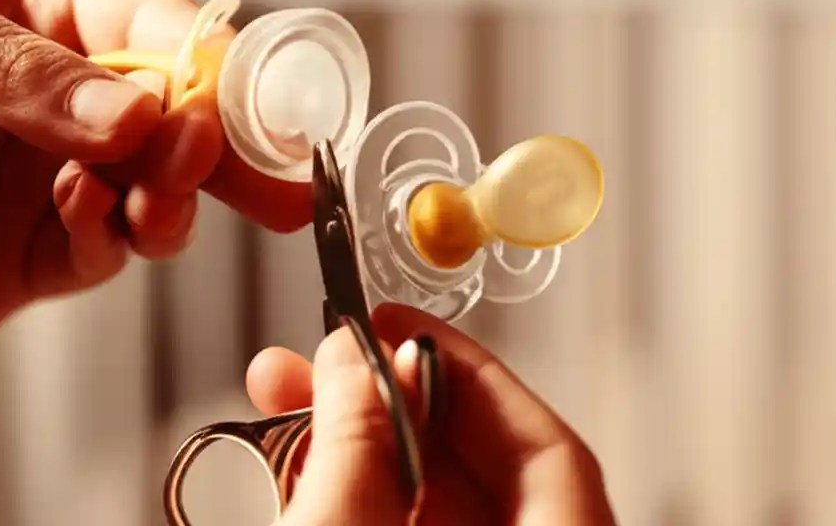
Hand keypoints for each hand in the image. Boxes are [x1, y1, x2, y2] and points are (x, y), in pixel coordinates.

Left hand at [0, 0, 309, 338]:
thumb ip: (15, 65)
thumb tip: (133, 113)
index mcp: (45, 19)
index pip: (157, 30)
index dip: (211, 63)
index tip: (239, 100)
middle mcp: (66, 103)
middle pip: (180, 119)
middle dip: (221, 145)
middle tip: (256, 172)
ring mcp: (55, 182)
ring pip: (158, 194)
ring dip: (177, 198)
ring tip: (159, 197)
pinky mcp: (34, 257)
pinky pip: (103, 251)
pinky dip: (111, 237)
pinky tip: (80, 211)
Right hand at [245, 304, 617, 524]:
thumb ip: (353, 445)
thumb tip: (354, 360)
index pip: (550, 450)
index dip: (474, 376)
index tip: (404, 329)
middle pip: (490, 471)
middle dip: (397, 406)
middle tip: (330, 362)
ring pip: (440, 506)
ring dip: (364, 452)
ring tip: (285, 407)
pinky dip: (365, 502)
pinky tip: (302, 471)